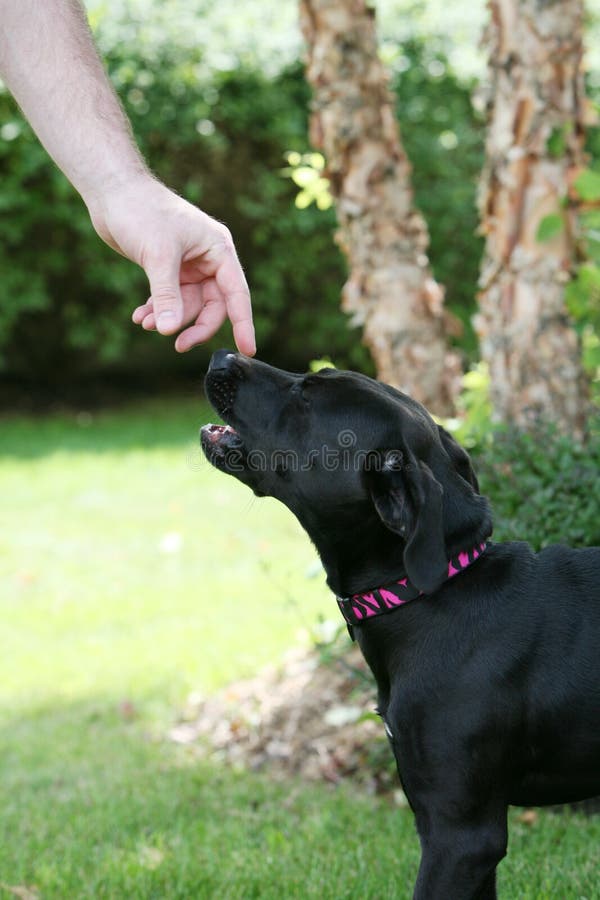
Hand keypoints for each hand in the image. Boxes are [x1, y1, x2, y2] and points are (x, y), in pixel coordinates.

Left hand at [87, 175, 254, 354]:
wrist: (112, 190)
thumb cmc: (141, 211)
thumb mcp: (158, 257)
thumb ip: (167, 297)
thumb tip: (169, 331)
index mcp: (218, 249)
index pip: (237, 293)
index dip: (243, 323)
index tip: (249, 349)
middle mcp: (208, 258)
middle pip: (213, 305)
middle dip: (194, 325)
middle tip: (178, 345)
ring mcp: (189, 264)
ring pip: (188, 305)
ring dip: (168, 317)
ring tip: (144, 323)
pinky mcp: (168, 268)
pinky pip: (170, 298)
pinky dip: (157, 309)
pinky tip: (139, 316)